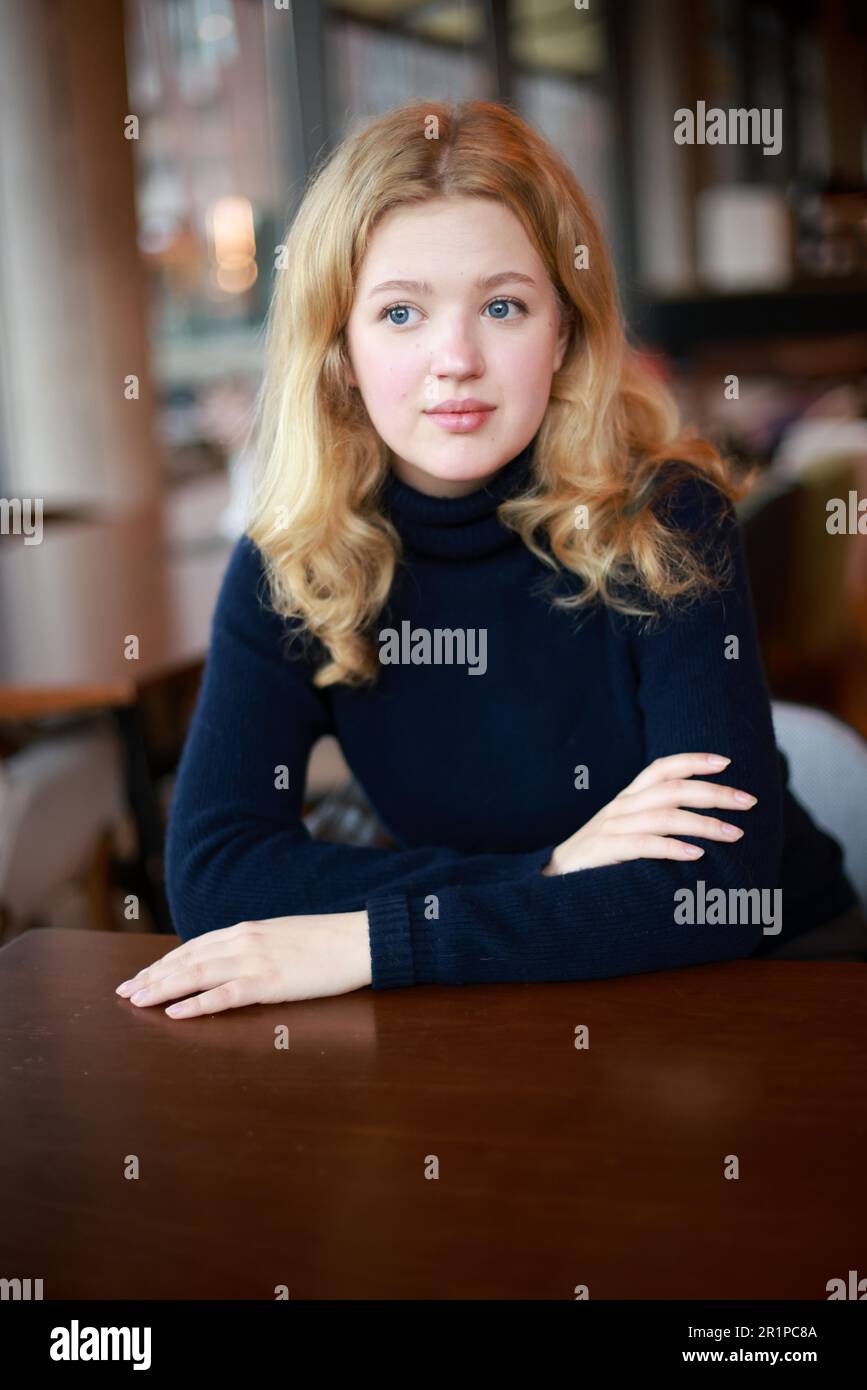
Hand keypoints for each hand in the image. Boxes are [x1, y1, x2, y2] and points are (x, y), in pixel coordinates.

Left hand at [115, 911, 371, 1016]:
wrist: (358, 939)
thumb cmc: (326, 942)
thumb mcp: (282, 936)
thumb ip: (255, 945)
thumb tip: (233, 960)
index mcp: (246, 930)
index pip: (194, 947)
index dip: (164, 962)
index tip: (141, 975)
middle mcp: (243, 940)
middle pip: (186, 960)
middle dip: (152, 976)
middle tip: (124, 992)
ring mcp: (254, 961)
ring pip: (196, 975)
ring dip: (162, 989)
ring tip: (136, 1001)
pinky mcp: (268, 982)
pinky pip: (223, 996)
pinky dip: (195, 1004)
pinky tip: (174, 1014)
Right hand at [541, 753, 756, 875]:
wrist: (554, 877)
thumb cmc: (599, 856)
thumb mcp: (627, 830)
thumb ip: (655, 821)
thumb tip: (705, 824)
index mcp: (629, 798)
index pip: (662, 767)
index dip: (693, 760)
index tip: (726, 762)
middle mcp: (622, 806)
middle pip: (673, 788)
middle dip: (715, 793)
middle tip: (748, 802)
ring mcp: (612, 827)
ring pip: (665, 816)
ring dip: (704, 823)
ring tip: (734, 833)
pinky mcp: (605, 851)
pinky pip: (644, 845)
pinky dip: (673, 848)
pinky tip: (697, 855)